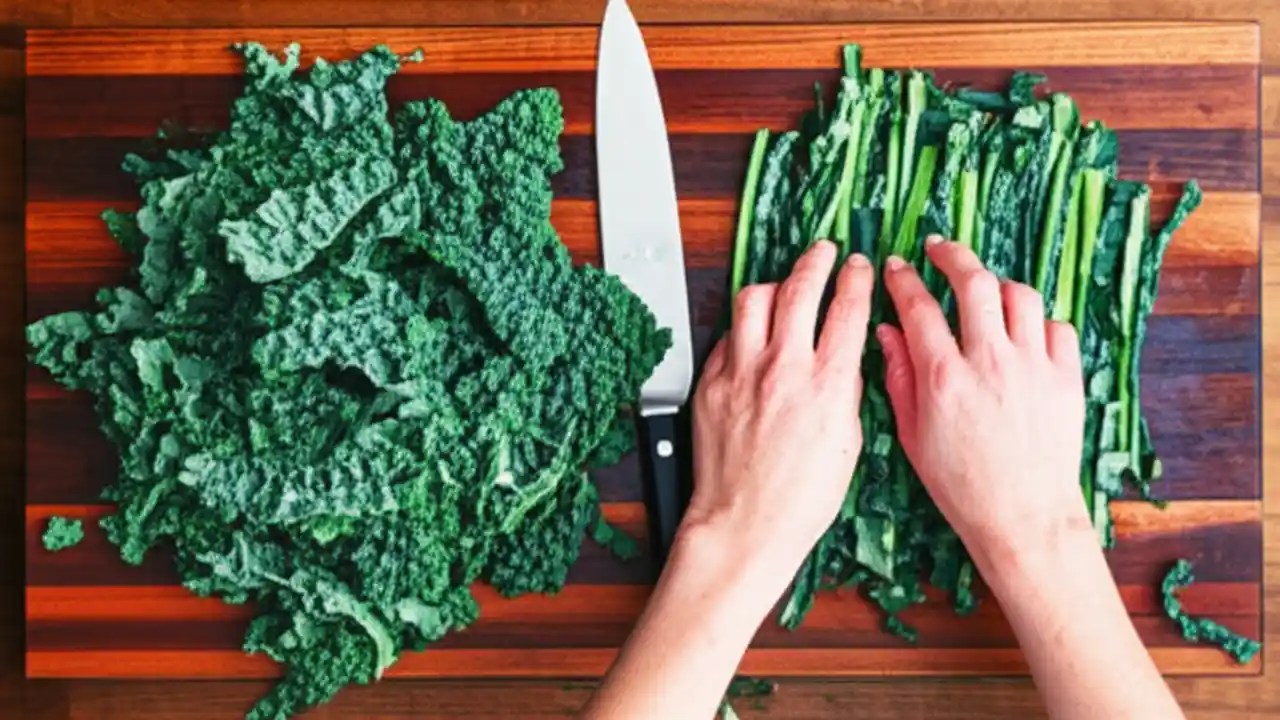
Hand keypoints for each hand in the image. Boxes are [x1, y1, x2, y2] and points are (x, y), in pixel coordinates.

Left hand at [682, 240, 874, 585]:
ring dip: (774, 285)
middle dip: (816, 261)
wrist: (745, 524)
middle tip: (822, 252)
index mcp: (827, 385)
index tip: (857, 266)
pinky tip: (754, 335)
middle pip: (799, 289)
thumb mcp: (848, 443)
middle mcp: (783, 369)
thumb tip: (845, 357)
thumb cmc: (801, 499)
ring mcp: (741, 373)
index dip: (855, 278)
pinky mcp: (711, 383)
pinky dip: (744, 327)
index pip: (846, 308)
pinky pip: (727, 336)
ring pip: (754, 300)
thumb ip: (846, 391)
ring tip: (783, 286)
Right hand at [878, 236, 1089, 576]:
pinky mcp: (1066, 378)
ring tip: (984, 291)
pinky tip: (1021, 333)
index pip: (918, 306)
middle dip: (952, 255)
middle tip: (940, 249)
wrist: (1023, 517)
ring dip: (997, 285)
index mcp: (944, 378)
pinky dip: (1036, 322)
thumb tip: (887, 331)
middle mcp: (990, 362)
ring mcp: (1033, 367)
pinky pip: (1056, 327)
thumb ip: (899, 377)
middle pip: (974, 282)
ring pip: (1019, 295)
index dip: (903, 279)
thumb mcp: (912, 435)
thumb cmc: (960, 485)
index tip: (895, 267)